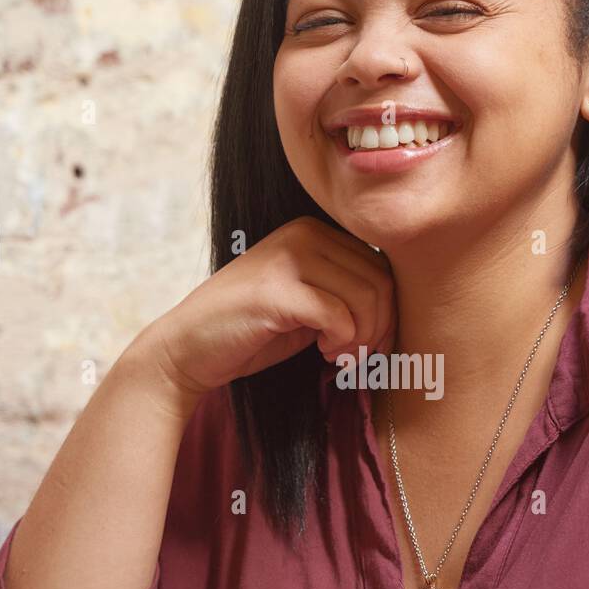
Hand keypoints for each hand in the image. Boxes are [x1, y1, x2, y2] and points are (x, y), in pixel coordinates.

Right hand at [128, 216, 395, 403]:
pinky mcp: (277, 290)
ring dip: (362, 338)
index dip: (389, 312)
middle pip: (382, 280)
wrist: (187, 349)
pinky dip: (342, 343)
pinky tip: (324, 353)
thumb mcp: (309, 304)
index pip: (383, 265)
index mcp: (314, 231)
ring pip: (367, 297)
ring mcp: (288, 258)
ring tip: (339, 356)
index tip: (368, 344)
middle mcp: (303, 233)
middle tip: (357, 356)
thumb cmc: (253, 333)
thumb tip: (400, 309)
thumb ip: (347, 294)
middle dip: (380, 328)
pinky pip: (340, 315)